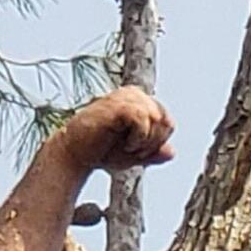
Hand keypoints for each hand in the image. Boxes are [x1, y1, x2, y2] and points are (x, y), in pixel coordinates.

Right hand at [53, 87, 175, 174]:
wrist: (78, 153)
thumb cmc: (104, 151)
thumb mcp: (136, 155)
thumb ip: (154, 153)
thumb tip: (172, 152)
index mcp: (141, 103)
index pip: (169, 123)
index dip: (158, 143)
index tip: (138, 149)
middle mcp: (135, 95)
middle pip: (166, 122)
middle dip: (153, 144)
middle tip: (131, 149)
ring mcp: (125, 97)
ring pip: (156, 119)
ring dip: (144, 142)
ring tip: (127, 146)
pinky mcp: (117, 103)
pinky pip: (142, 119)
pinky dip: (138, 138)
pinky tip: (125, 143)